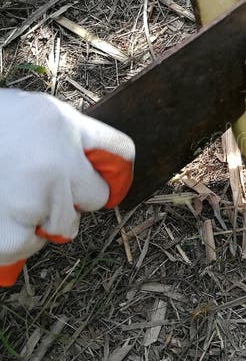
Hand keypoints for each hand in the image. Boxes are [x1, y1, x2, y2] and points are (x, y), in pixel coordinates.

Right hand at [0, 90, 134, 286]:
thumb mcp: (34, 114)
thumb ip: (70, 136)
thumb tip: (103, 165)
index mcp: (62, 127)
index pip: (119, 156)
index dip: (104, 172)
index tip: (100, 180)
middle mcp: (55, 166)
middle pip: (93, 199)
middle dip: (69, 196)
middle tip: (31, 182)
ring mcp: (33, 203)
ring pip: (63, 227)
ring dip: (41, 220)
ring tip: (8, 196)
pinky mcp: (10, 234)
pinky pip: (27, 247)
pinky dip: (13, 240)